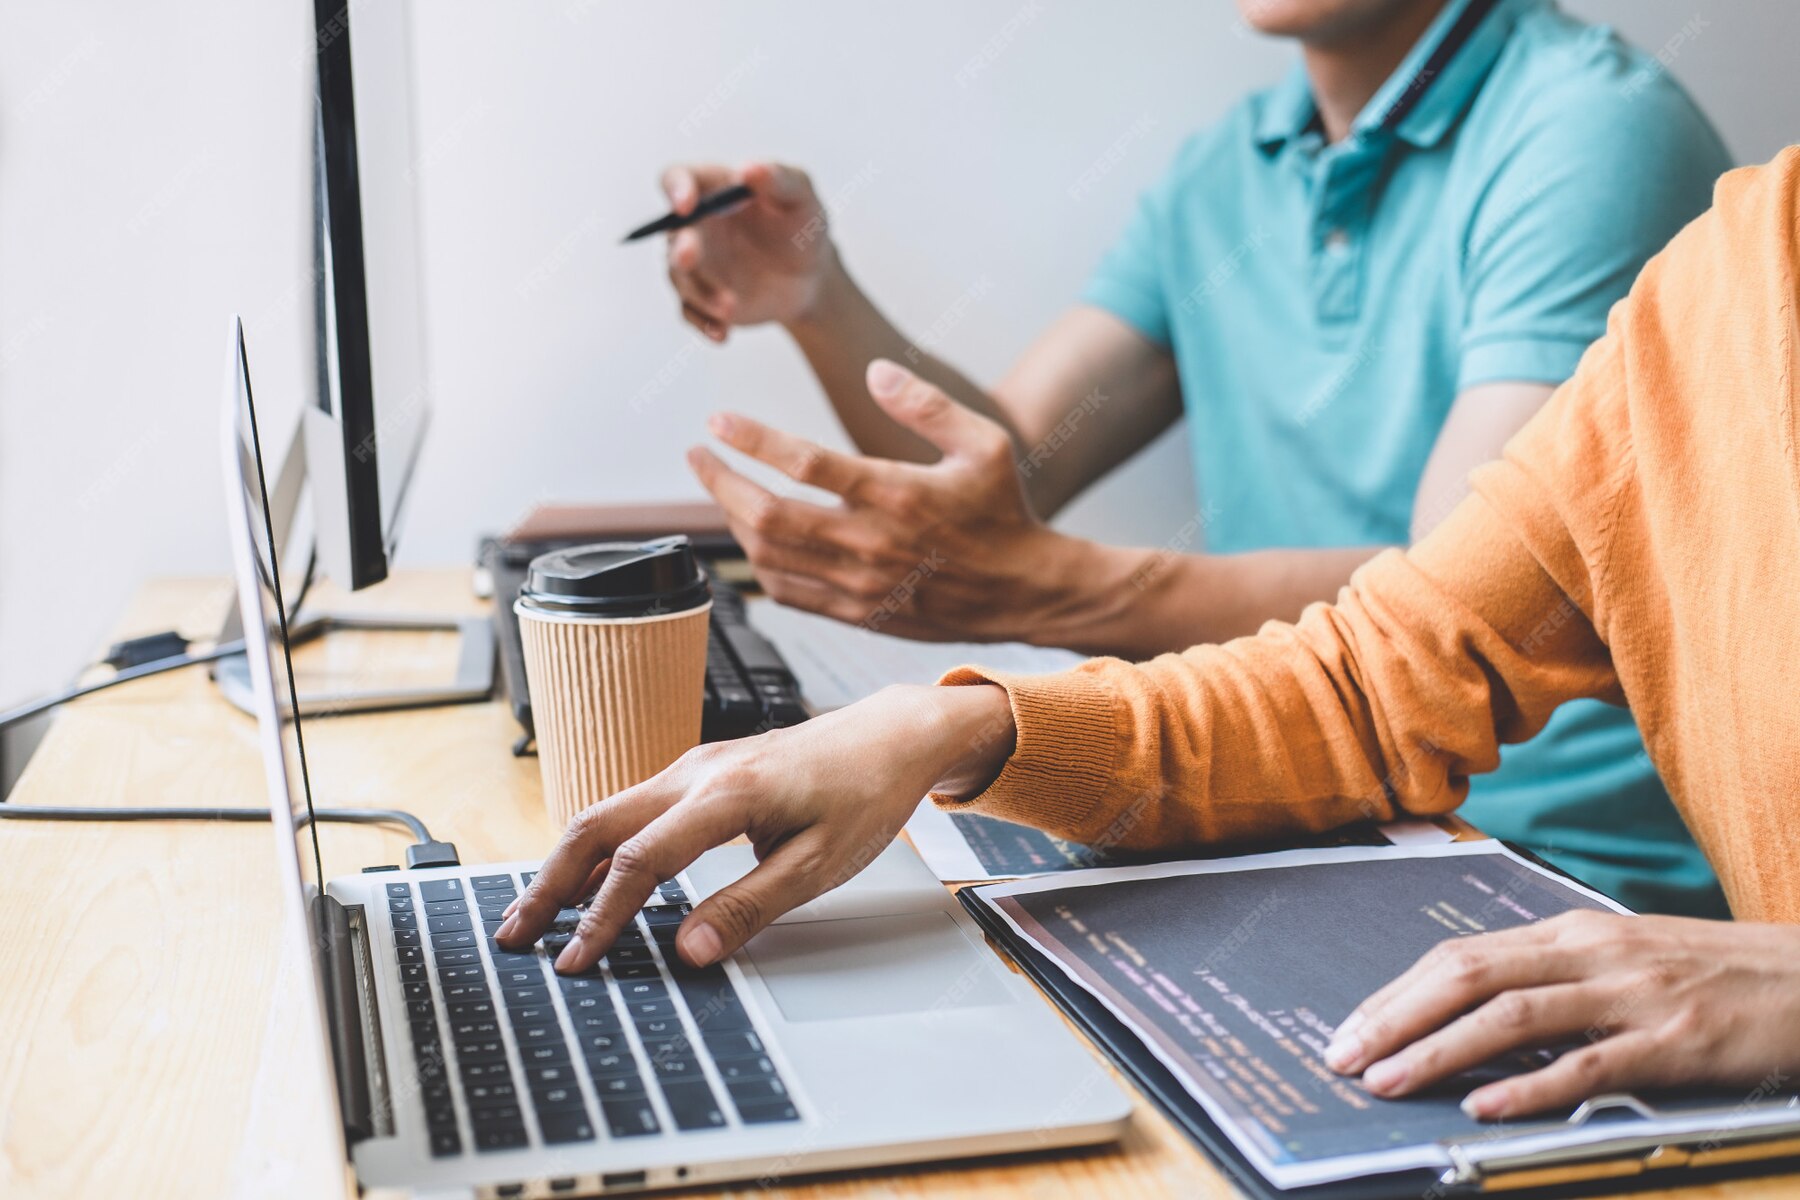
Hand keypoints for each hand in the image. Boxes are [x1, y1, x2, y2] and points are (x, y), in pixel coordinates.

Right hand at [494, 683, 1014, 973]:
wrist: (891, 735)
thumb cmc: (865, 793)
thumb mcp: (821, 864)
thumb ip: (752, 908)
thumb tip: (688, 950)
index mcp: (727, 794)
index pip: (641, 862)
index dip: (601, 918)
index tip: (574, 961)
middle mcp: (696, 771)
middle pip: (597, 827)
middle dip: (548, 885)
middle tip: (514, 936)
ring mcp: (693, 767)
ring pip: (607, 814)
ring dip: (565, 865)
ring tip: (533, 915)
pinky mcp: (698, 772)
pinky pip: (631, 810)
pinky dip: (597, 848)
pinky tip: (586, 881)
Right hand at [660, 161, 834, 339]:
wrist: (810, 276)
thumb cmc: (800, 224)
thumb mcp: (801, 197)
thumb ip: (778, 179)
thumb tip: (749, 169)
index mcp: (710, 189)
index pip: (677, 179)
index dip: (676, 189)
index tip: (687, 204)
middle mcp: (694, 226)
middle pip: (673, 235)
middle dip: (680, 248)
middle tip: (690, 258)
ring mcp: (696, 265)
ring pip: (682, 279)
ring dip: (702, 294)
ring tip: (732, 308)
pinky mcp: (702, 299)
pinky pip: (692, 312)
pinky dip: (704, 324)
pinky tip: (722, 334)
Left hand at [688, 359, 1095, 641]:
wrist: (1024, 591)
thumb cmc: (1003, 512)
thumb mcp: (983, 442)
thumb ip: (927, 404)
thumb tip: (876, 371)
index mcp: (898, 494)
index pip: (806, 465)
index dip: (752, 441)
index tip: (717, 422)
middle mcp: (872, 543)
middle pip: (770, 516)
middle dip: (721, 483)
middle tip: (699, 455)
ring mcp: (861, 584)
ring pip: (771, 557)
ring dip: (733, 521)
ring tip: (722, 490)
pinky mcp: (859, 613)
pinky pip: (789, 593)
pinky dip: (758, 564)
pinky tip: (753, 539)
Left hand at [1324, 910, 1799, 1119]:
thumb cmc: (1713, 975)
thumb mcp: (1623, 960)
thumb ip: (1553, 980)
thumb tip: (1471, 1014)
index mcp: (1572, 931)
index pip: (1460, 955)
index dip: (1397, 993)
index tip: (1349, 1028)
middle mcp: (1592, 952)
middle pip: (1469, 975)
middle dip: (1396, 1017)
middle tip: (1344, 1056)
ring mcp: (1633, 994)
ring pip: (1514, 1015)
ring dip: (1440, 1050)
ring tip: (1388, 1082)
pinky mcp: (1675, 1042)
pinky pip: (1590, 1065)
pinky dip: (1531, 1087)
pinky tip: (1484, 1107)